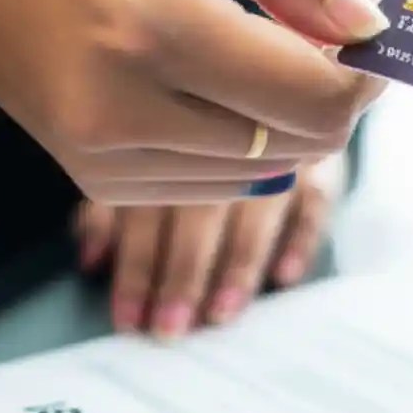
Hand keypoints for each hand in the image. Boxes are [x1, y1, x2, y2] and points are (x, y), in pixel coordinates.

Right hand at [0, 0, 385, 201]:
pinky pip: (228, 183)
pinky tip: (222, 79)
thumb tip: (368, 22)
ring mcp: (109, 157)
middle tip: (327, 29)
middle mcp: (123, 107)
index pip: (310, 92)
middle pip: (303, 140)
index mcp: (145, 22)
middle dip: (341, 90)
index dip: (368, 70)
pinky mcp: (105, 182)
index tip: (375, 31)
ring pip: (273, 168)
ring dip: (295, 114)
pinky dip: (251, 136)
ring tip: (261, 44)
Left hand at [77, 155, 346, 336]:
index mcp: (169, 142)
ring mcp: (276, 149)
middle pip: (201, 210)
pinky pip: (318, 197)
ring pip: (258, 207)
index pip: (148, 208)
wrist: (273, 86)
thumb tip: (90, 259)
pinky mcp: (322, 159)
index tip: (128, 319)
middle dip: (184, 273)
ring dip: (239, 264)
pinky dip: (302, 237)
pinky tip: (285, 276)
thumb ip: (112, 205)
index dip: (136, 268)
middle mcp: (222, 144)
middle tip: (170, 326)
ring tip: (221, 312)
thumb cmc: (193, 133)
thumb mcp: (143, 157)